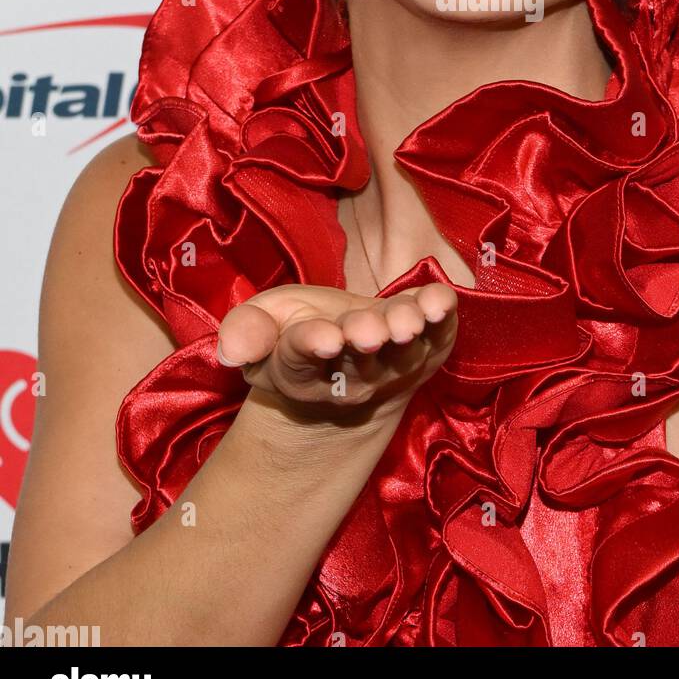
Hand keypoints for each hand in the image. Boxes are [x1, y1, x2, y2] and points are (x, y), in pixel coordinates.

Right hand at [215, 282, 457, 424]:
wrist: (344, 359)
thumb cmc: (295, 333)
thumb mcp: (260, 325)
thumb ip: (245, 331)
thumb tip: (234, 350)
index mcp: (301, 369)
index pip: (304, 357)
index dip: (314, 344)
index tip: (326, 337)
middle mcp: (350, 377)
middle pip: (359, 361)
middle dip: (366, 340)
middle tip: (369, 331)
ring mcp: (393, 368)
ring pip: (402, 353)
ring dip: (407, 331)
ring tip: (408, 320)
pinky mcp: (427, 351)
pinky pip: (439, 340)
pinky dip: (443, 321)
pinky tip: (442, 301)